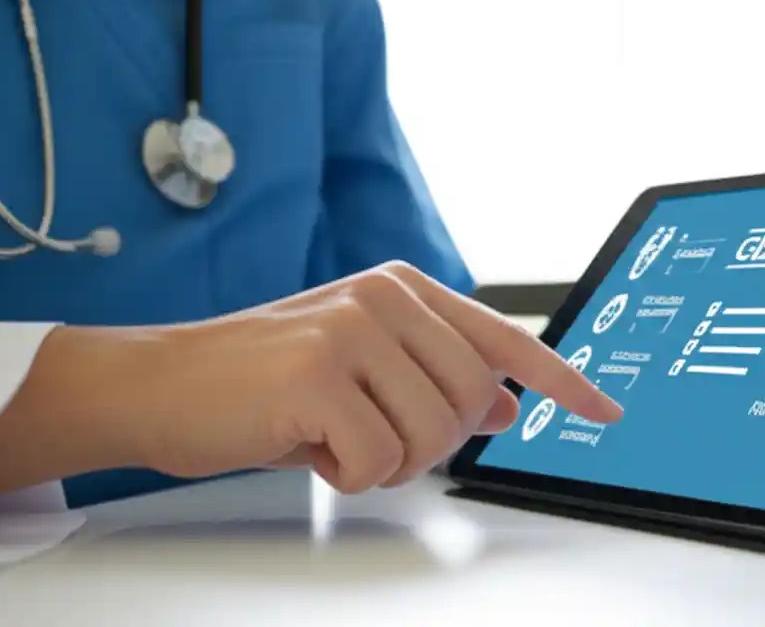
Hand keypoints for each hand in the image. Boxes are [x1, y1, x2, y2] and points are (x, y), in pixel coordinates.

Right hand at [0, 262, 621, 501]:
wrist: (159, 383)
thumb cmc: (263, 381)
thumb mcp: (362, 369)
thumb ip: (436, 377)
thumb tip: (508, 403)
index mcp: (402, 288)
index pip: (502, 338)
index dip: (561, 380)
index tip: (605, 410)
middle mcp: (385, 296)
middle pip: (469, 403)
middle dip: (429, 443)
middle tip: (367, 436)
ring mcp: (352, 327)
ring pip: (431, 436)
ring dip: (385, 460)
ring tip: (331, 433)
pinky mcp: (319, 371)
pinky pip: (379, 461)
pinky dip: (348, 475)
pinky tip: (306, 443)